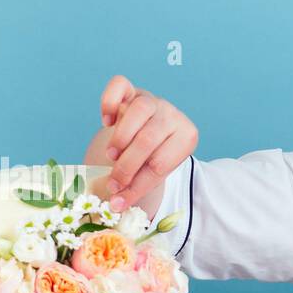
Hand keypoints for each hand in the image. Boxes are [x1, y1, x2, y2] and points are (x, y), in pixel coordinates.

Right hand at [99, 74, 198, 211]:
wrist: (150, 133)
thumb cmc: (152, 157)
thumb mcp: (150, 174)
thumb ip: (135, 188)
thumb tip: (115, 206)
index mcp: (187, 138)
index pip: (160, 164)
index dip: (137, 184)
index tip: (118, 198)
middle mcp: (173, 115)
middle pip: (149, 139)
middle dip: (127, 165)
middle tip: (113, 180)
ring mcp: (153, 100)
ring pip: (138, 110)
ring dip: (120, 137)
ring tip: (112, 155)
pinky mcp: (133, 90)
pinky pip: (120, 86)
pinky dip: (109, 101)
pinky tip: (106, 121)